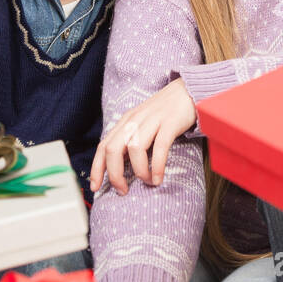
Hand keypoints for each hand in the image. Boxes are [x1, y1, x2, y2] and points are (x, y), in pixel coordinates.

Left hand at [89, 79, 196, 194]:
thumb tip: (121, 166)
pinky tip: (158, 178)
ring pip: (134, 148)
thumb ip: (131, 140)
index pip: (103, 146)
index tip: (95, 187)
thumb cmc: (165, 112)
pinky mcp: (169, 123)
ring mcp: (152, 120)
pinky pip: (160, 146)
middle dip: (114, 174)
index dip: (96, 168)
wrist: (187, 91)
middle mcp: (134, 120)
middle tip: (123, 190)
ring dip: (139, 170)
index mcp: (125, 122)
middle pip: (113, 149)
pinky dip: (157, 165)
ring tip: (147, 181)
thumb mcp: (142, 124)